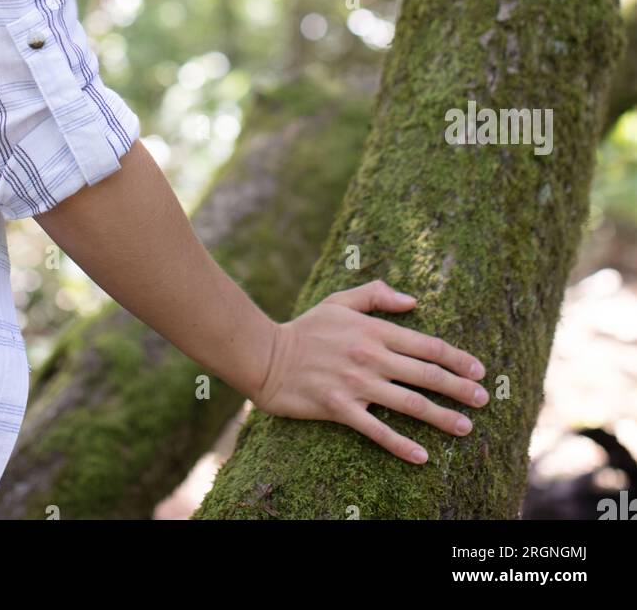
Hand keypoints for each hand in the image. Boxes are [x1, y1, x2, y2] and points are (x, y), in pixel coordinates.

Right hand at [252, 279, 487, 464]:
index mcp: (373, 330)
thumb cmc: (306, 327)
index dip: (456, 358)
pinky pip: (377, 430)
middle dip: (459, 388)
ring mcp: (356, 384)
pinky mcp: (340, 408)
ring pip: (409, 404)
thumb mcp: (339, 300)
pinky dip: (401, 445)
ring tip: (465, 427)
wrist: (266, 355)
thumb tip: (413, 301)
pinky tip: (422, 456)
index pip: (425, 344)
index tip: (478, 370)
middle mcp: (370, 356)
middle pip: (426, 374)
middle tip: (483, 400)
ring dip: (441, 417)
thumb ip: (376, 294)